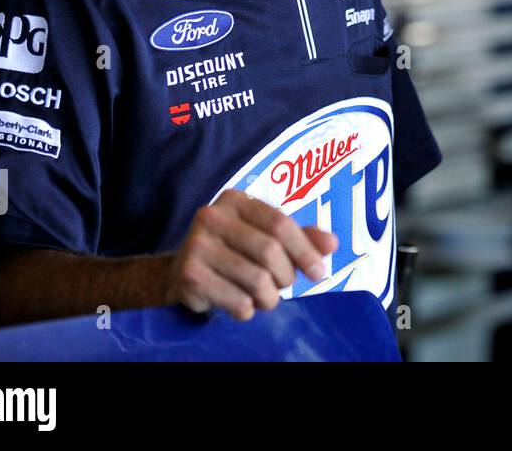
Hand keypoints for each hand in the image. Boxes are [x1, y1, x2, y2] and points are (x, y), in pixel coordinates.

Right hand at [163, 189, 337, 320]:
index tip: (320, 272)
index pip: (280, 223)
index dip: (305, 250)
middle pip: (269, 251)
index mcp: (236, 200)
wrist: (180, 276)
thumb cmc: (232, 254)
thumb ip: (298, 238)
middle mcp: (212, 216)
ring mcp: (196, 245)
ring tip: (265, 299)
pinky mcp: (189, 275)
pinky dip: (247, 310)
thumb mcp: (264, 238)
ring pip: (256, 279)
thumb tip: (332, 243)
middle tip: (284, 286)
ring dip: (269, 297)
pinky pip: (237, 300)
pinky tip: (241, 305)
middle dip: (286, 276)